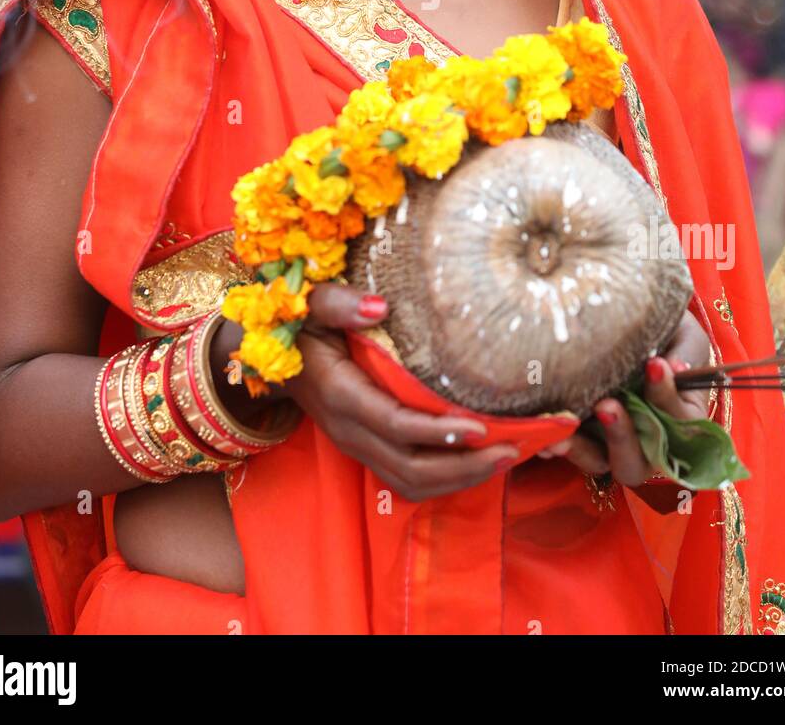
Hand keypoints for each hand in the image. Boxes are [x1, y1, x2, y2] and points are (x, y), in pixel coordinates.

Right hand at [287, 283, 522, 501]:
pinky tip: (476, 461)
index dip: (436, 431)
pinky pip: (406, 479)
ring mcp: (357, 445)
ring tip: (505, 458)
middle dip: (462, 466)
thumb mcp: (309, 304)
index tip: (480, 427)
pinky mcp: (367, 450)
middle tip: (511, 449)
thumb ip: (337, 303)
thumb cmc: (298, 323)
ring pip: (410, 482)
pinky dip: (445, 479)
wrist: (273, 356)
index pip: (393, 424)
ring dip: (459, 478)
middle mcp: (349, 430)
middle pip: (409, 467)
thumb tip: (379, 307)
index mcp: (339, 394)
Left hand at [536, 310, 712, 494]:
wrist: (631, 318)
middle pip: (639, 463)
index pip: (680, 420)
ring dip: (581, 449)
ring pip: (600, 462)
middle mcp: (648, 440)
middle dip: (623, 438)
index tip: (654, 364)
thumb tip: (674, 368)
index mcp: (681, 417)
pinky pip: (571, 450)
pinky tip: (544, 436)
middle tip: (607, 406)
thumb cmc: (666, 331)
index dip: (667, 397)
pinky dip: (558, 444)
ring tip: (563, 429)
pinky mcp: (582, 435)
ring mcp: (611, 442)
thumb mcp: (683, 335)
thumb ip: (685, 351)